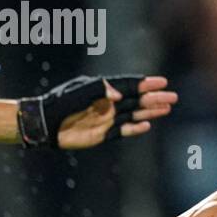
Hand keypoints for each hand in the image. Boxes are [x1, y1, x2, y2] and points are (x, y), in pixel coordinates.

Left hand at [55, 76, 177, 148]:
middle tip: (172, 97)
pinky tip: (147, 124)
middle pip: (136, 100)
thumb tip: (119, 95)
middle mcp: (107, 103)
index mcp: (102, 90)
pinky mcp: (103, 134)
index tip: (162, 81)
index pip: (129, 85)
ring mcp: (106, 119)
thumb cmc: (60, 103)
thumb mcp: (79, 91)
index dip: (146, 84)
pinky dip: (135, 128)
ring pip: (133, 114)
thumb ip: (100, 90)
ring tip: (166, 108)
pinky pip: (124, 130)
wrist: (44, 124)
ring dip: (150, 111)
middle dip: (154, 98)